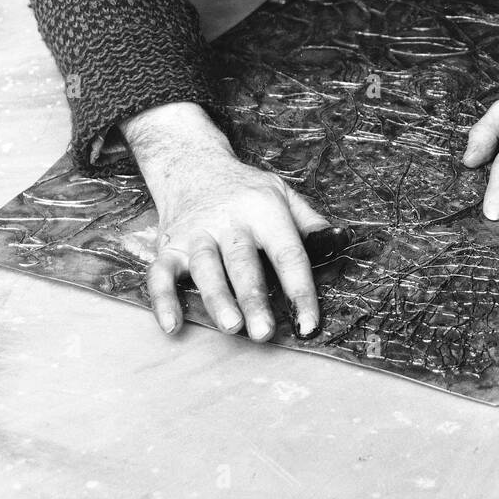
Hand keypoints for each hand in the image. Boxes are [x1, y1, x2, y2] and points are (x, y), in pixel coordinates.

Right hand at [123, 103, 330, 339]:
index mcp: (264, 211)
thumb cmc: (245, 189)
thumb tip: (339, 242)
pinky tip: (172, 325)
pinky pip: (160, 273)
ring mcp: (197, 233)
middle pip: (243, 263)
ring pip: (205, 267)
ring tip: (231, 327)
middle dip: (254, 299)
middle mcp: (230, 222)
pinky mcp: (170, 245)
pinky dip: (163, 300)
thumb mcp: (283, 193)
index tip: (309, 324)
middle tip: (265, 333)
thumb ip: (310, 221)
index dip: (301, 291)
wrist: (193, 165)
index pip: (288, 254)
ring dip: (217, 298)